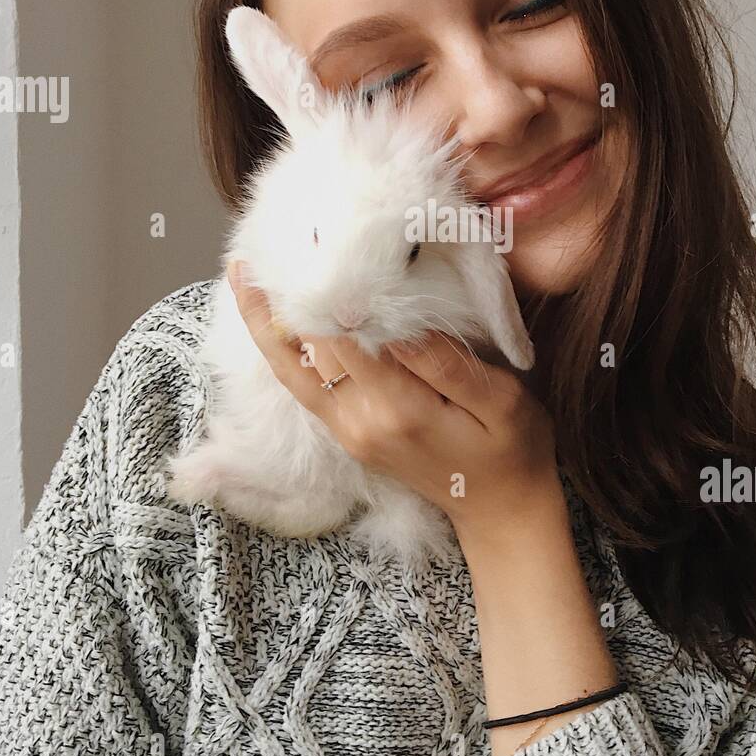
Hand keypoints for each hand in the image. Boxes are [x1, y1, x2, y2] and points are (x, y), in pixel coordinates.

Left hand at [226, 261, 564, 546]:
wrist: (502, 511)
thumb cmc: (513, 448)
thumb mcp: (501, 402)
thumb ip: (446, 365)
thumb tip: (400, 327)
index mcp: (398, 409)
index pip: (344, 339)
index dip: (322, 293)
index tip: (308, 244)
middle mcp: (361, 422)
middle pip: (309, 350)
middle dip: (286, 299)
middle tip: (258, 245)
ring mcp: (349, 432)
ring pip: (293, 370)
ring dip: (267, 323)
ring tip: (243, 274)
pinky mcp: (347, 435)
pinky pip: (304, 387)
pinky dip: (282, 350)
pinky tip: (270, 319)